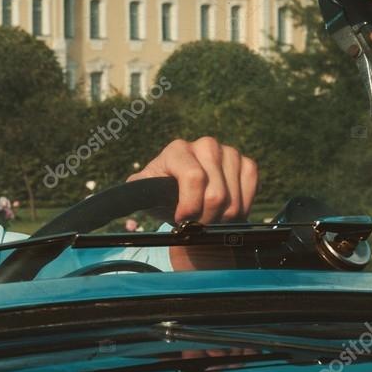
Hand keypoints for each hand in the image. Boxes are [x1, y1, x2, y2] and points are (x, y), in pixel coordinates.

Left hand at [129, 137, 258, 270]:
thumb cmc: (163, 196)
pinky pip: (251, 186)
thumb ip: (135, 193)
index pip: (193, 177)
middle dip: (206, 218)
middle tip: (198, 226)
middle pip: (216, 192)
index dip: (190, 206)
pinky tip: (228, 214)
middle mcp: (204, 145)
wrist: (183, 197)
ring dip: (223, 218)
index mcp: (177, 150)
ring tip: (209, 221)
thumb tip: (120, 198)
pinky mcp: (245, 162)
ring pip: (234, 196)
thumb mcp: (146, 194)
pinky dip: (242, 207)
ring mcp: (227, 152)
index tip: (182, 220)